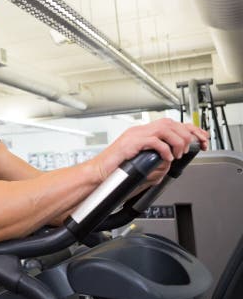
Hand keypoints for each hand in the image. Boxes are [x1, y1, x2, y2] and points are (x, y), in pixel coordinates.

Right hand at [90, 118, 208, 182]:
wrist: (98, 175)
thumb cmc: (115, 171)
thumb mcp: (140, 164)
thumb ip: (156, 160)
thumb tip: (170, 161)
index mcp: (142, 134)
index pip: (171, 124)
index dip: (190, 130)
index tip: (201, 138)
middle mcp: (139, 131)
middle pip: (171, 123)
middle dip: (187, 135)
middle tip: (189, 149)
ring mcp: (134, 136)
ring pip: (165, 129)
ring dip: (177, 141)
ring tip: (177, 154)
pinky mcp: (131, 144)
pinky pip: (154, 141)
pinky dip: (165, 149)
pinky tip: (166, 157)